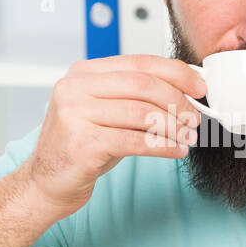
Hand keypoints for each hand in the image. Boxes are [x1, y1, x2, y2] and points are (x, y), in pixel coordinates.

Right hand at [21, 54, 205, 217]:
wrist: (46, 183)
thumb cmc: (82, 146)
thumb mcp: (106, 112)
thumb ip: (135, 97)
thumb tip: (184, 91)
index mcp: (83, 72)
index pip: (139, 63)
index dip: (176, 73)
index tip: (199, 87)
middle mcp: (75, 88)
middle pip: (143, 85)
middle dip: (178, 102)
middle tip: (195, 118)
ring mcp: (75, 114)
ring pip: (142, 113)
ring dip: (174, 127)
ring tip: (189, 138)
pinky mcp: (82, 144)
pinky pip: (136, 141)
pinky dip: (163, 146)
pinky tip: (176, 151)